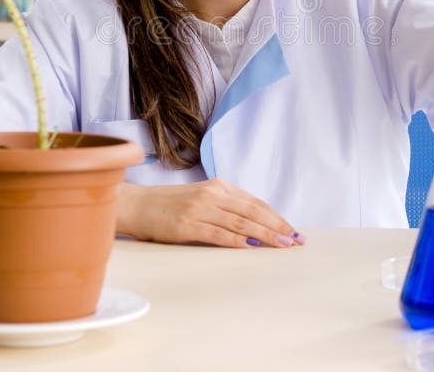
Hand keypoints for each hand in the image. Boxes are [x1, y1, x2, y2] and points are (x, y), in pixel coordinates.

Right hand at [117, 179, 304, 248]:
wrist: (137, 205)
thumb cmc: (170, 206)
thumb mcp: (201, 198)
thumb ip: (225, 206)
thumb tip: (255, 224)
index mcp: (219, 186)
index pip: (255, 202)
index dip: (276, 216)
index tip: (292, 229)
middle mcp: (212, 194)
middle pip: (253, 211)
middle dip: (277, 226)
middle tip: (296, 239)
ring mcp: (200, 208)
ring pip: (241, 222)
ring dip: (265, 234)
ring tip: (282, 244)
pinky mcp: (188, 225)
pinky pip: (219, 233)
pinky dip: (238, 240)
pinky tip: (252, 246)